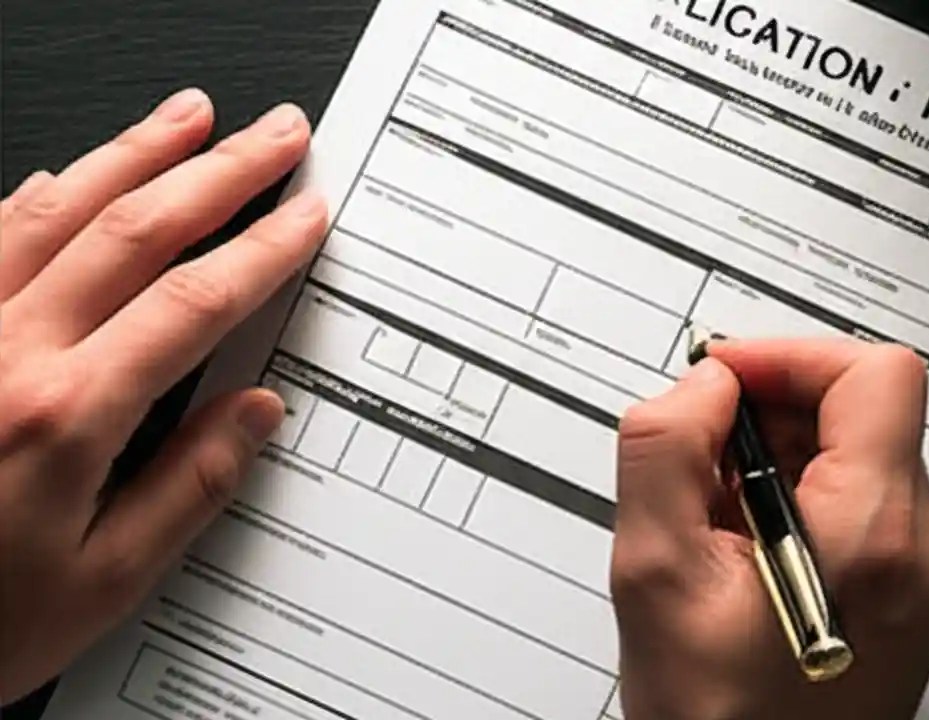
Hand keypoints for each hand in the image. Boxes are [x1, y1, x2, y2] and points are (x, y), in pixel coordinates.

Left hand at [0, 88, 327, 700]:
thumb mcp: (100, 586)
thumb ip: (187, 490)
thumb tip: (253, 415)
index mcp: (62, 415)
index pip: (192, 303)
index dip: (262, 249)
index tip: (304, 216)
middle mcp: (2, 353)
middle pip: (132, 231)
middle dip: (217, 172)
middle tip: (272, 134)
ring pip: (55, 211)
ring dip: (132, 154)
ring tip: (188, 117)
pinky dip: (40, 195)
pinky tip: (69, 175)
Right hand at [611, 339, 928, 719]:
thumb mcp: (654, 576)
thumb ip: (665, 451)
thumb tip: (702, 384)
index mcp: (876, 537)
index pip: (874, 376)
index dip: (791, 358)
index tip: (726, 379)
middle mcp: (926, 550)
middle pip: (865, 409)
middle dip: (773, 413)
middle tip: (704, 462)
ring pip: (862, 450)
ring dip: (782, 458)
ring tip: (720, 520)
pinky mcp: (920, 586)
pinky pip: (866, 497)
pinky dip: (803, 495)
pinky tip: (750, 546)